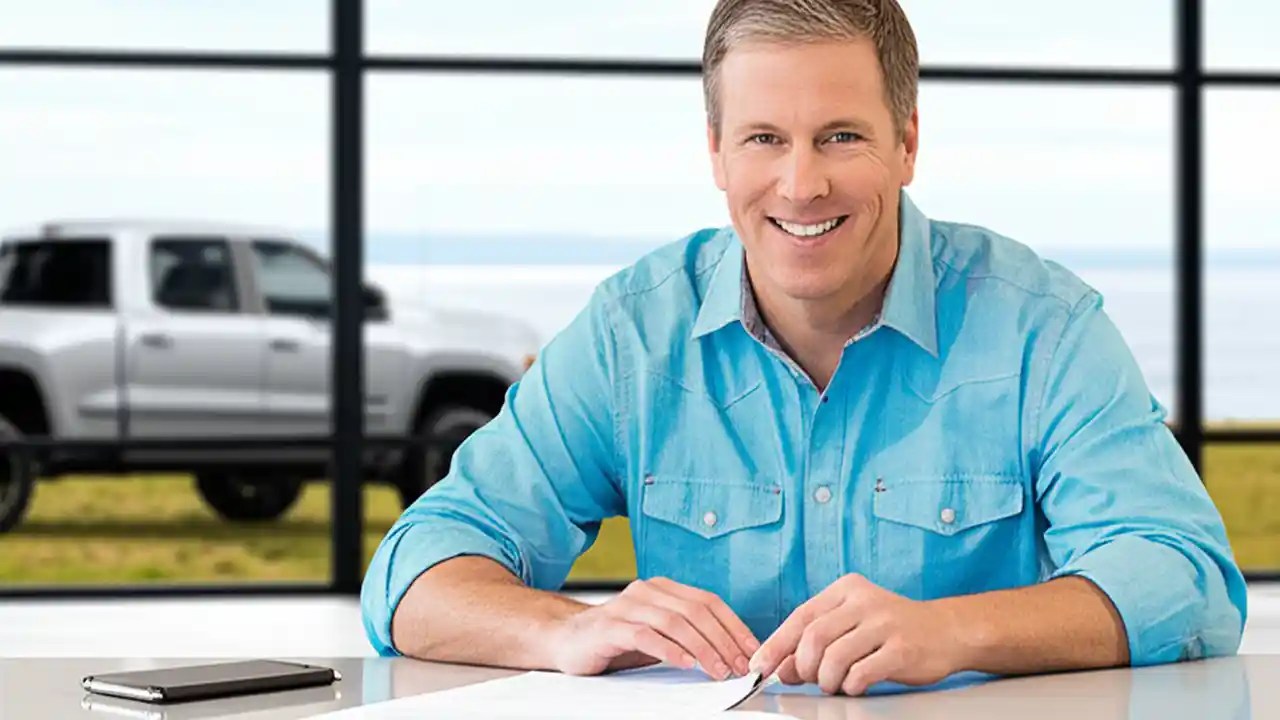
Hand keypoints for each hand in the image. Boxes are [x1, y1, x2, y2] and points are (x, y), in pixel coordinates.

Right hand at [548, 576, 759, 678]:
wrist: (566, 639)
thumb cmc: (617, 640)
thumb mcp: (658, 634)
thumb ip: (688, 636)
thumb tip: (731, 654)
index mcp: (663, 588)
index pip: (708, 602)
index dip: (734, 626)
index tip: (751, 651)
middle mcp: (647, 591)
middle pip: (696, 611)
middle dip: (723, 640)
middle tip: (739, 666)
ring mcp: (627, 606)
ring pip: (674, 622)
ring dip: (702, 648)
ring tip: (718, 670)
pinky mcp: (609, 626)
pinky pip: (645, 635)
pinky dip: (669, 649)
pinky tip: (685, 663)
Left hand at [750, 574, 963, 695]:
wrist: (947, 631)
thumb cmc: (892, 629)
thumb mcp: (851, 627)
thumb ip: (816, 644)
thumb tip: (781, 669)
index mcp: (847, 589)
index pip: (801, 616)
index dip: (776, 644)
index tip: (760, 667)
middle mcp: (864, 601)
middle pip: (814, 636)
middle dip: (803, 665)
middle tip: (809, 679)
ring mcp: (885, 623)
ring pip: (834, 656)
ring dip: (827, 679)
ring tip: (834, 684)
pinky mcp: (902, 648)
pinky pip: (861, 672)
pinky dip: (850, 685)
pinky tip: (855, 685)